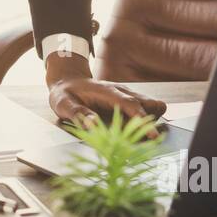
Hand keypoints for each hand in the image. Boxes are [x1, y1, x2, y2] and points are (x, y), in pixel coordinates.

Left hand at [45, 53, 165, 128]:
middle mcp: (121, 91)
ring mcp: (127, 94)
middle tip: (139, 136)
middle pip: (151, 104)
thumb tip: (93, 124)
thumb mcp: (64, 104)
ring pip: (152, 106)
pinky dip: (143, 121)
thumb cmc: (66, 93)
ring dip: (149, 122)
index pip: (130, 103)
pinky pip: (145, 109)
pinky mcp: (128, 100)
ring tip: (131, 134)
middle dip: (151, 121)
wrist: (68, 80)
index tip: (153, 135)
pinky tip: (128, 129)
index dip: (142, 119)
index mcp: (107, 91)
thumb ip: (78, 113)